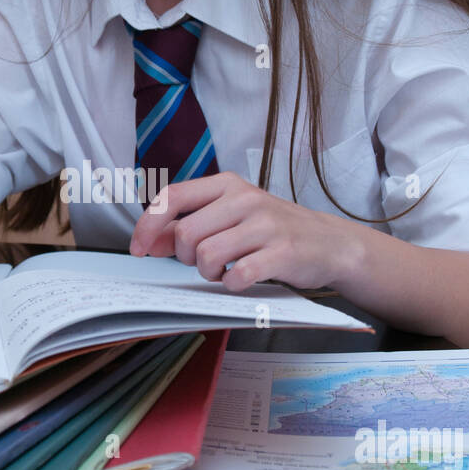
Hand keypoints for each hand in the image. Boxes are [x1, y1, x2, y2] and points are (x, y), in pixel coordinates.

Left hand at [128, 171, 357, 291]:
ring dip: (209, 274)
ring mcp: (265, 224)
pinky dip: (232, 285)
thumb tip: (150, 240)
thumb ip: (190, 226)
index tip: (139, 249)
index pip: (173, 196)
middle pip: (187, 234)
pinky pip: (236, 275)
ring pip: (207, 256)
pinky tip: (242, 279)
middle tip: (206, 262)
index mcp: (227, 184)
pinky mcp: (282, 252)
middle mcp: (245, 198)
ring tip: (226, 270)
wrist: (329, 243)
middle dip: (187, 257)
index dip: (148, 225)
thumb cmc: (272, 231)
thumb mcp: (230, 217)